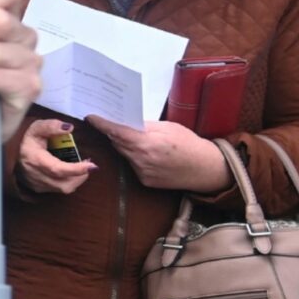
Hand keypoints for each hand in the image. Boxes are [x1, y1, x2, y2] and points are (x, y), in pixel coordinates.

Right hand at [17, 118, 94, 195]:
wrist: (10, 153)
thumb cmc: (26, 140)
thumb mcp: (36, 128)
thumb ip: (51, 126)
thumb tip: (69, 128)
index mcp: (35, 159)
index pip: (57, 169)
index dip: (76, 169)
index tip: (92, 165)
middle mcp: (36, 175)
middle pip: (64, 183)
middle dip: (80, 175)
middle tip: (88, 164)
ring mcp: (38, 184)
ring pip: (64, 188)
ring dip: (77, 179)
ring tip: (82, 168)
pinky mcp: (40, 189)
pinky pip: (59, 189)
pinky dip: (70, 182)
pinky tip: (72, 173)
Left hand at [84, 116, 232, 193]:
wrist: (207, 169)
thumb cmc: (190, 144)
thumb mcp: (169, 127)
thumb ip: (144, 126)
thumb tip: (125, 121)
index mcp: (148, 143)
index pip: (117, 132)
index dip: (102, 124)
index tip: (90, 117)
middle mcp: (142, 159)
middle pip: (118, 143)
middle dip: (115, 133)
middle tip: (113, 122)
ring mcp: (142, 172)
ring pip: (124, 154)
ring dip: (126, 146)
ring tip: (140, 139)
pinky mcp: (145, 181)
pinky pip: (132, 165)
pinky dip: (135, 158)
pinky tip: (149, 155)